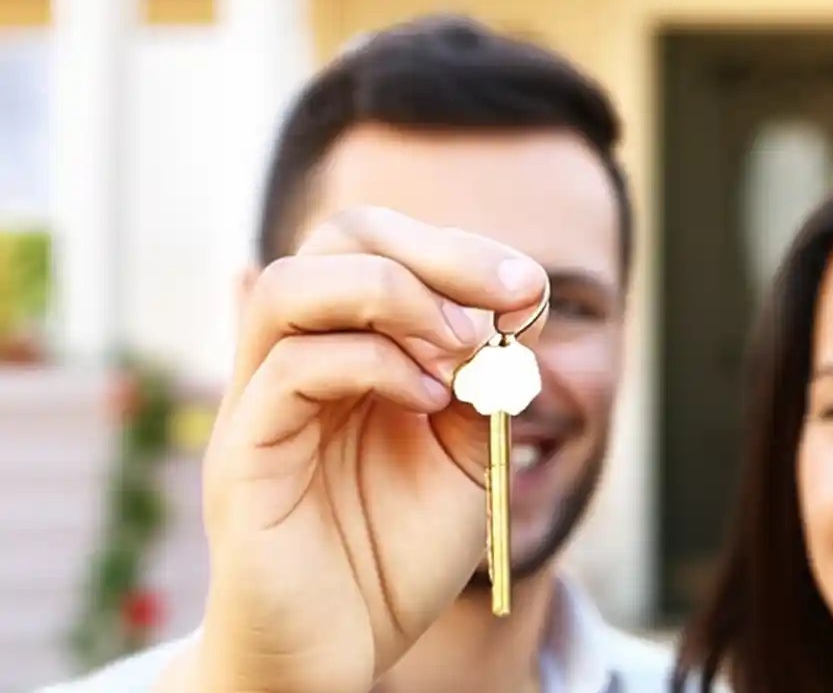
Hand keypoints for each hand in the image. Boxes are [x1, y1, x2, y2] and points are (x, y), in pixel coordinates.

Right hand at [188, 206, 546, 692]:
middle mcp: (297, 359)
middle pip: (335, 237)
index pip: (383, 245)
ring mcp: (262, 403)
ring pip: (292, 286)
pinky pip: (290, 370)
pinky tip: (429, 399)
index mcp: (349, 349)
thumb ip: (485, 383)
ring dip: (396, 295)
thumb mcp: (469, 455)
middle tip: (506, 295)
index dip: (462, 249)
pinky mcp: (244, 456)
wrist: (340, 653)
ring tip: (461, 345)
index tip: (532, 287)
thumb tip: (519, 302)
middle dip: (435, 251)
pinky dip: (372, 364)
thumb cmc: (397, 555)